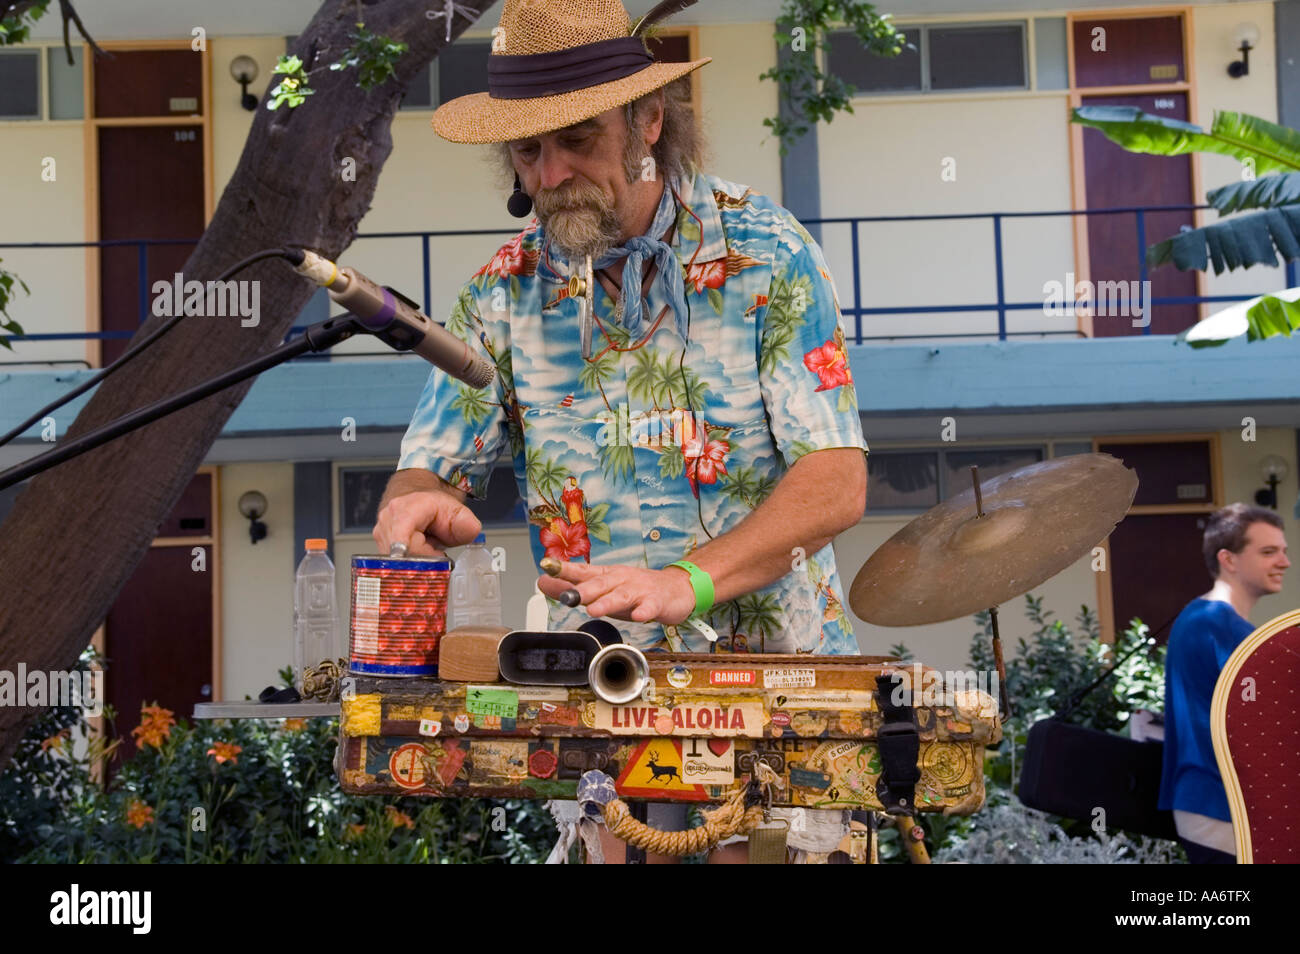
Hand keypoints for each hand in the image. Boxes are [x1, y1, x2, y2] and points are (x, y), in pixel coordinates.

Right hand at [372, 491, 480, 557]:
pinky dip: (409, 564)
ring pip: (399, 562)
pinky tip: (418, 554)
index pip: (402, 535)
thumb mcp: (457, 512)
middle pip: (404, 555)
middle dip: (424, 560)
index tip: (425, 558)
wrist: (417, 500)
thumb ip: (467, 524)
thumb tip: (472, 531)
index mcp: (405, 509)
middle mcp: (388, 521)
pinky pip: (394, 564)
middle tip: (438, 552)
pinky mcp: (380, 546)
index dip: (413, 551)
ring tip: (427, 549)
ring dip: (416, 562)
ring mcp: (381, 534)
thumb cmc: (433, 507)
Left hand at [537, 561, 696, 624]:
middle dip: (583, 590)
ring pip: (622, 596)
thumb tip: (542, 582)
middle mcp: (621, 579)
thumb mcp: (602, 589)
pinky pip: (650, 607)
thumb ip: (572, 587)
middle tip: (567, 596)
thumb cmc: (634, 590)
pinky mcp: (656, 602)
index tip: (546, 566)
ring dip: (607, 602)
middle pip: (601, 583)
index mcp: (606, 575)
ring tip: (594, 610)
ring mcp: (639, 590)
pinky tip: (638, 616)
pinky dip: (644, 611)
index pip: (582, 571)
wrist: (674, 589)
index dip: (564, 569)